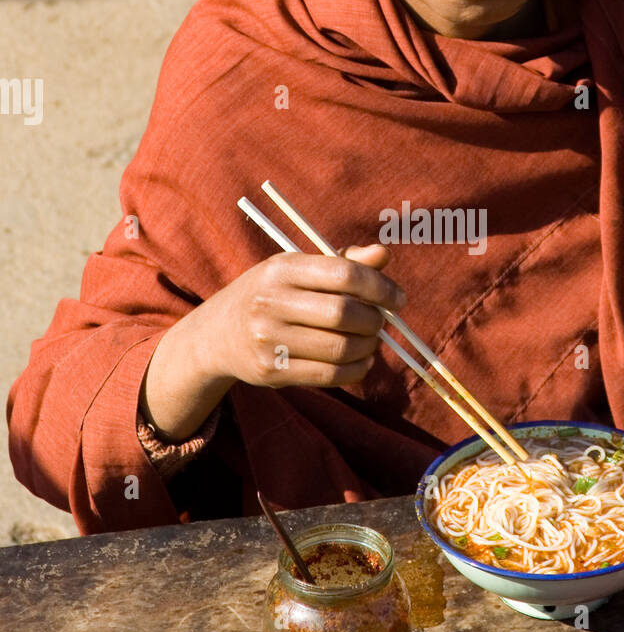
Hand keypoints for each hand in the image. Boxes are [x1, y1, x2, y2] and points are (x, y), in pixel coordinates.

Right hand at [197, 243, 405, 389]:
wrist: (218, 335)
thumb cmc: (270, 295)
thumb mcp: (297, 270)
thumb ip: (342, 262)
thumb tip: (384, 255)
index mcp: (281, 269)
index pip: (343, 273)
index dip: (379, 286)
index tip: (398, 299)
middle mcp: (271, 302)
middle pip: (344, 313)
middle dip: (374, 320)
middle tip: (381, 323)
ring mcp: (268, 339)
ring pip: (340, 348)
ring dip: (368, 348)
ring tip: (371, 342)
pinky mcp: (271, 371)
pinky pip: (329, 376)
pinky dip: (356, 371)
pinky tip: (361, 362)